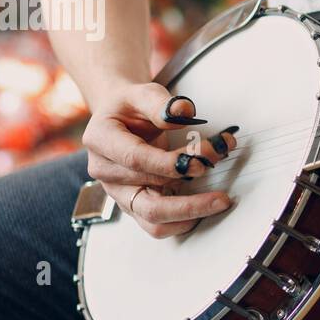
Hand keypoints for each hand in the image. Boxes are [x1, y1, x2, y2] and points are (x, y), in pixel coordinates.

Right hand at [82, 81, 237, 238]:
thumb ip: (161, 103)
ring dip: (190, 213)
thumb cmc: (131, 107)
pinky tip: (206, 207)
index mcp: (100, 140)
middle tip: (218, 177)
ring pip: (153, 219)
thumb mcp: (143, 93)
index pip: (135, 159)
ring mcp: (118, 193)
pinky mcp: (133, 205)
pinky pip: (157, 225)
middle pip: (146, 197)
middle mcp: (105, 172)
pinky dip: (184, 221)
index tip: (201, 160)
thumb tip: (183, 112)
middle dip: (189, 191)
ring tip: (219, 201)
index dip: (169, 163)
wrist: (120, 119)